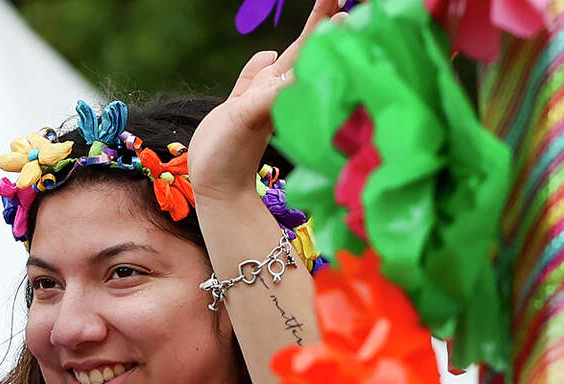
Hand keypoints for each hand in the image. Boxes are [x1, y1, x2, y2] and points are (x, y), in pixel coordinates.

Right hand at [187, 0, 346, 200]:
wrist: (216, 186)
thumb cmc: (233, 156)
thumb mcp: (250, 118)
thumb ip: (268, 95)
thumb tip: (284, 70)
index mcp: (281, 88)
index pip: (311, 49)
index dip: (327, 26)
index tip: (346, 8)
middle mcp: (275, 89)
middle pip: (305, 47)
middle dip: (322, 20)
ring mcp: (259, 97)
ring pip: (286, 58)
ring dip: (303, 38)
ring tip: (319, 17)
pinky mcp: (241, 106)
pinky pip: (254, 77)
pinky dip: (262, 63)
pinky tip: (270, 54)